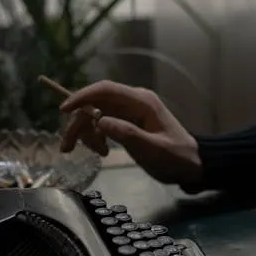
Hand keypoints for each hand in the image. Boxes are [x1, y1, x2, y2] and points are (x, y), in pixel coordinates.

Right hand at [59, 80, 201, 184]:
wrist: (192, 165)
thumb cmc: (176, 157)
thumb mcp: (153, 149)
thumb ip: (127, 134)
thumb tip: (100, 122)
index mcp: (141, 101)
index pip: (105, 90)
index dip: (82, 96)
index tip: (64, 110)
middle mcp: (133, 102)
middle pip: (95, 104)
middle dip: (79, 123)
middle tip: (67, 147)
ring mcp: (129, 112)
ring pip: (96, 115)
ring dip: (87, 133)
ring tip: (96, 153)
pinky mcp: (127, 122)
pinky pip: (102, 124)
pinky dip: (97, 137)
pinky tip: (102, 151)